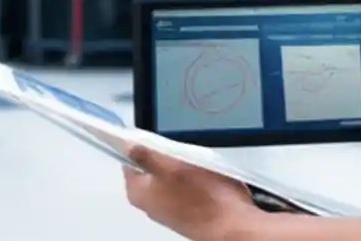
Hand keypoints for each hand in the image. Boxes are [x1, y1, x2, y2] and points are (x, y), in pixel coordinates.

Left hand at [123, 145, 260, 240]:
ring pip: (171, 177)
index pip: (129, 162)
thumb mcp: (170, 165)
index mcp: (138, 192)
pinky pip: (187, 188)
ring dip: (183, 167)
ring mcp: (169, 209)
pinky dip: (195, 179)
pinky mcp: (187, 212)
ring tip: (199, 164)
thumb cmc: (203, 197)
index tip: (150, 136)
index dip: (138, 146)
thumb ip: (146, 155)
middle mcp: (151, 203)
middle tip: (182, 150)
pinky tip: (208, 177)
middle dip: (165, 156)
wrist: (232, 225)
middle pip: (151, 169)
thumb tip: (128, 146)